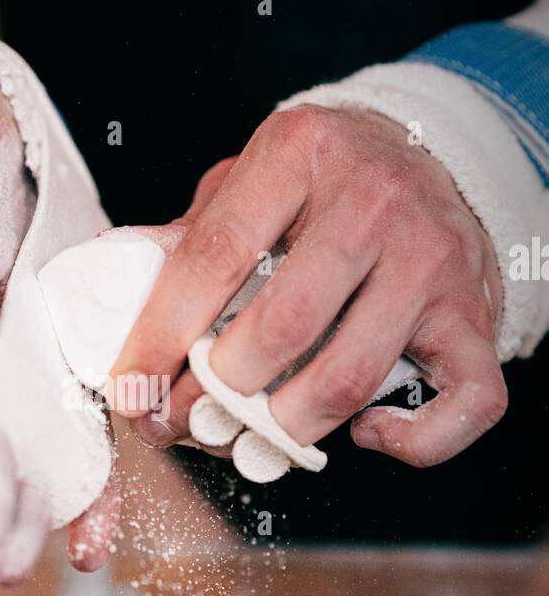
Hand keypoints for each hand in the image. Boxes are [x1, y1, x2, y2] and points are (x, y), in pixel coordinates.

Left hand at [112, 105, 505, 465]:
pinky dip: (410, 443)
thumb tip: (118, 290)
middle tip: (189, 420)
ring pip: (349, 376)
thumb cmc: (325, 183)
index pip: (214, 256)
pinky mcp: (477, 315)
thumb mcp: (251, 180)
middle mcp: (374, 200)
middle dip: (219, 392)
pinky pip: (461, 404)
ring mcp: (433, 260)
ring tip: (248, 440)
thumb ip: (191, 234)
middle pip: (282, 326)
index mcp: (300, 152)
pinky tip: (363, 432)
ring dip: (284, 429)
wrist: (436, 155)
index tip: (132, 389)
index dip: (161, 335)